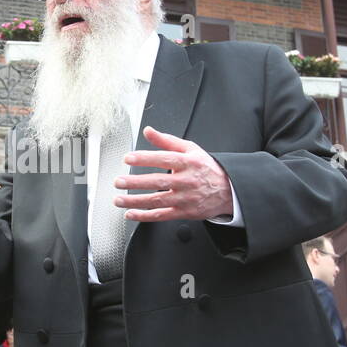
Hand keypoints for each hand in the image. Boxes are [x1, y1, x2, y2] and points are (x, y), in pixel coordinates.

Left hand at [115, 127, 232, 221]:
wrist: (228, 190)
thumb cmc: (206, 168)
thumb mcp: (191, 149)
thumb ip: (167, 140)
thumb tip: (148, 131)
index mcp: (187, 163)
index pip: (163, 159)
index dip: (145, 158)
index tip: (128, 158)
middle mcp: (185, 181)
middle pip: (157, 182)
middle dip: (135, 182)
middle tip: (118, 181)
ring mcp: (184, 198)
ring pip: (157, 201)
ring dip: (135, 201)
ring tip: (118, 199)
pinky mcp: (184, 212)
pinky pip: (162, 215)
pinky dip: (145, 216)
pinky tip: (131, 213)